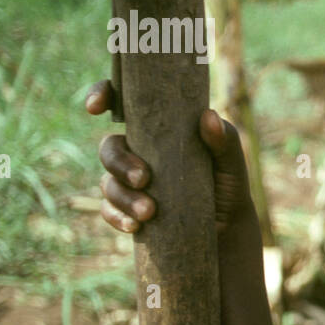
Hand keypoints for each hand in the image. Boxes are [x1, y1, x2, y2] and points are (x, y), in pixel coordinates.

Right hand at [85, 79, 253, 236]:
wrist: (228, 228)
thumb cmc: (228, 185)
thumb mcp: (229, 160)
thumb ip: (223, 139)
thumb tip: (208, 115)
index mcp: (157, 130)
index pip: (122, 103)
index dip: (102, 95)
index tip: (95, 107)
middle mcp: (137, 152)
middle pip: (109, 147)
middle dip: (119, 162)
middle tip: (143, 178)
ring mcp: (128, 182)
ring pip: (108, 182)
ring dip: (124, 197)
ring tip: (149, 212)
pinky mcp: (126, 209)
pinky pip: (109, 211)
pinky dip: (118, 217)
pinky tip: (135, 226)